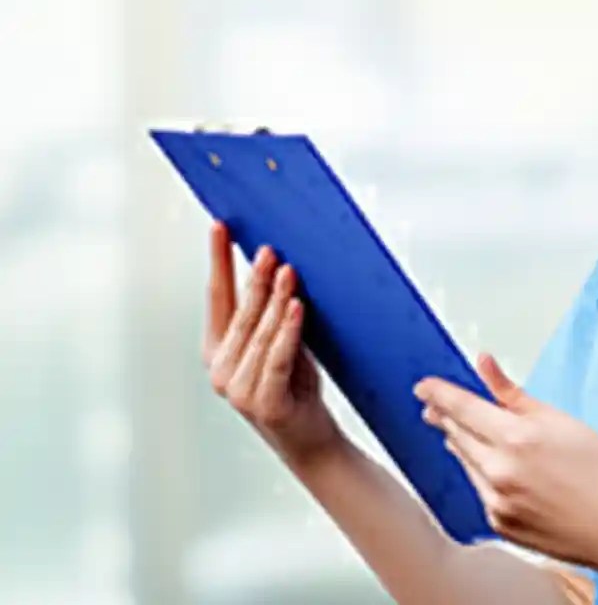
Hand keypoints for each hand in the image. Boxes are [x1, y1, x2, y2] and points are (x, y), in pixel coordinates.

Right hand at [202, 220, 343, 468]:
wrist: (311, 440)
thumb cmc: (296, 387)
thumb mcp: (283, 344)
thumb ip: (274, 314)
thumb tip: (281, 265)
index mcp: (218, 351)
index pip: (217, 297)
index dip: (219, 261)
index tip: (220, 226)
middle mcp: (221, 369)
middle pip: (239, 313)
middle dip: (253, 278)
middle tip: (267, 248)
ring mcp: (239, 389)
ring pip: (259, 333)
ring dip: (274, 299)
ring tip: (287, 270)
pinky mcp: (263, 403)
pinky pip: (277, 357)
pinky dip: (288, 331)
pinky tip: (296, 305)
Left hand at [414, 354, 597, 570]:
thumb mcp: (560, 420)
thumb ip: (513, 394)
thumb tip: (484, 364)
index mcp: (516, 438)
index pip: (462, 408)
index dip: (439, 394)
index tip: (423, 387)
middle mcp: (500, 472)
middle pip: (457, 435)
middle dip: (446, 418)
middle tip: (438, 407)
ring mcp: (497, 502)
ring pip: (467, 464)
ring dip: (466, 447)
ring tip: (480, 436)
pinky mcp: (500, 524)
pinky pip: (480, 491)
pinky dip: (485, 476)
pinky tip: (506, 473)